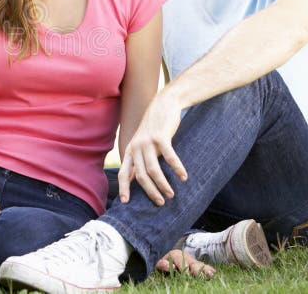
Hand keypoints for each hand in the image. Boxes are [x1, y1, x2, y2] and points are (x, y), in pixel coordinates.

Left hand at [118, 89, 187, 205]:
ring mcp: (147, 142)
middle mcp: (136, 147)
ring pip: (153, 169)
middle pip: (140, 175)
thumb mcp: (143, 144)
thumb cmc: (155, 129)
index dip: (123, 188)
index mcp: (130, 151)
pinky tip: (184, 177)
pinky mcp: (160, 137)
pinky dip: (177, 168)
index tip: (125, 202)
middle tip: (160, 202)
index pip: (123, 173)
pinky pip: (169, 157)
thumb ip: (139, 160)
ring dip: (162, 184)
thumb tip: (135, 179)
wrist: (163, 105)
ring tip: (171, 195)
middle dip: (150, 191)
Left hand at [155, 249, 214, 277]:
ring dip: (205, 269)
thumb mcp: (158, 262)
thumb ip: (162, 264)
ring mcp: (191, 260)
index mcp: (175, 254)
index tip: (186, 273)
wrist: (166, 257)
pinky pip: (202, 266)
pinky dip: (208, 269)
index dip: (183, 266)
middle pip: (191, 262)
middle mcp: (185, 257)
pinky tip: (213, 273)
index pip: (179, 259)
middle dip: (196, 269)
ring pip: (198, 264)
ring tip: (211, 275)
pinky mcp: (196, 265)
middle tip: (201, 275)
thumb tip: (170, 266)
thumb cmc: (162, 261)